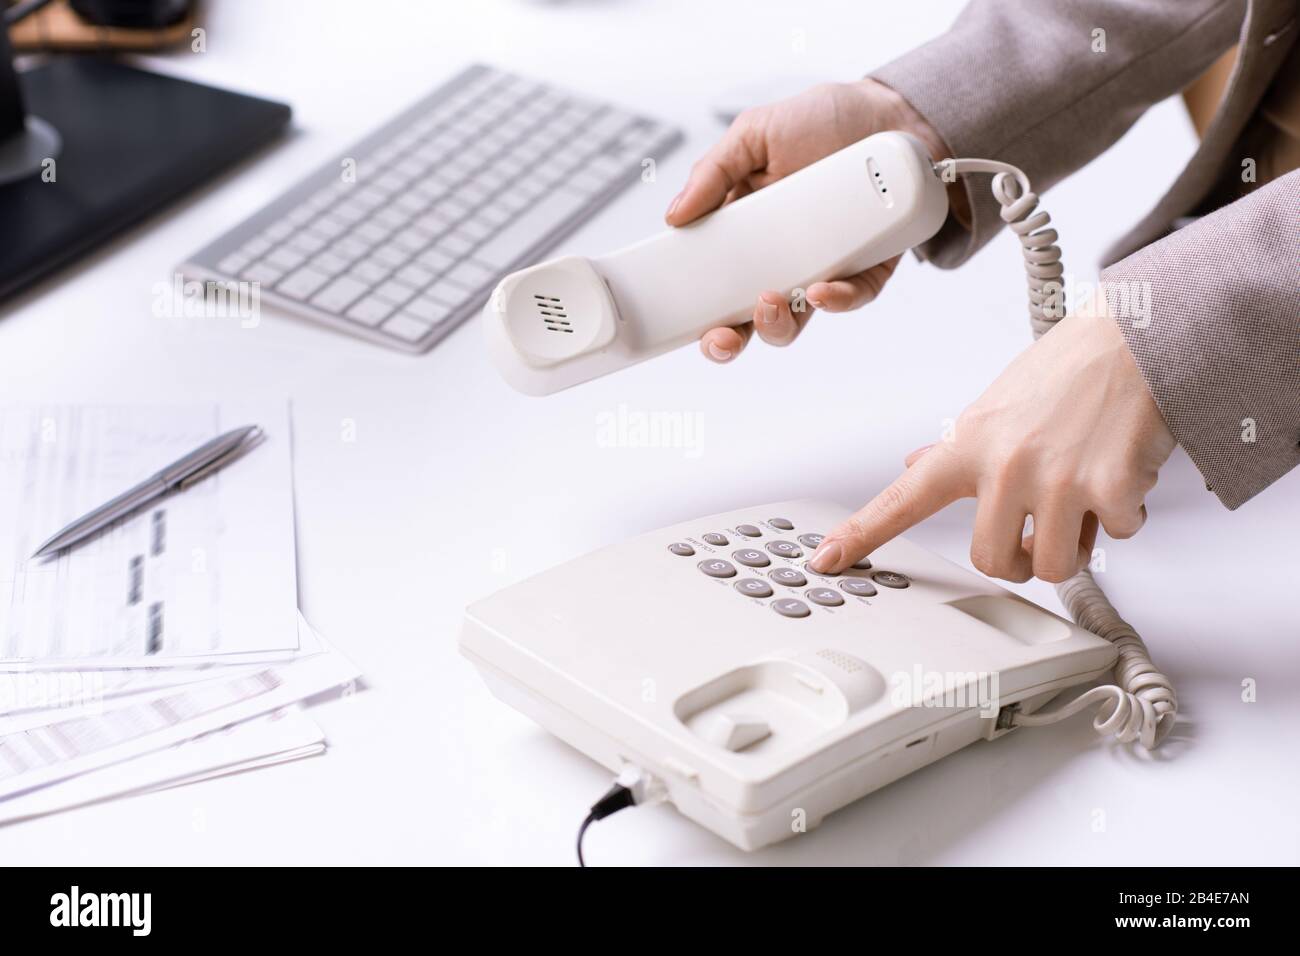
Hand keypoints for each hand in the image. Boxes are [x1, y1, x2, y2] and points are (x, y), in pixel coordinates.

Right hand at [664, 79, 964, 362]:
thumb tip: (674, 217)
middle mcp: (780, 259)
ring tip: (772, 301)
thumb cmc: (819, 122)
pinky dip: (836, 300)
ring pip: (796, 319)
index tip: (684, 323)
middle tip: (723, 336)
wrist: (889, 114)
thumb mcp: (754, 134)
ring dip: (779, 324)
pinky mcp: (866, 269)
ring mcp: (822, 268)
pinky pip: (851, 298)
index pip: (712, 285)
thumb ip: (712, 171)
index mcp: (744, 233)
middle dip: (730, 339)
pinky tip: (821, 290)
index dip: (697, 312)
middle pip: (748, 318)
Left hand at [809, 300, 1176, 582]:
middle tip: (1038, 537)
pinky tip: (1124, 476)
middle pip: (993, 562)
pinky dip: (1126, 517)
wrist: (1133, 337)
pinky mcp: (1110, 489)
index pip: (901, 500)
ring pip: (1055, 567)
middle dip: (1020, 561)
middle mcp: (1004, 466)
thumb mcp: (994, 407)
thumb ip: (956, 448)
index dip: (861, 535)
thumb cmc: (1064, 371)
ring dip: (1076, 546)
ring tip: (1084, 503)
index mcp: (968, 447)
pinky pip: (1116, 539)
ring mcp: (1055, 480)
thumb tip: (913, 467)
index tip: (827, 559)